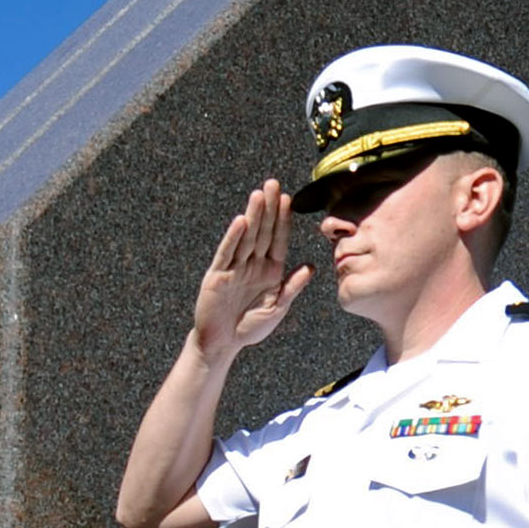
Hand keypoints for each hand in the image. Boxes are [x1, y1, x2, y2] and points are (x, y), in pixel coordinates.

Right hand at [192, 180, 313, 352]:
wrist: (222, 344)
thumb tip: (311, 267)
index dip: (283, 219)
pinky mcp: (218, 276)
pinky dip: (234, 237)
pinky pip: (227, 253)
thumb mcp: (277, 309)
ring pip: (246, 237)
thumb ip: (292, 288)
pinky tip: (241, 221)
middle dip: (268, 208)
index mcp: (270, 271)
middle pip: (263, 231)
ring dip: (252, 215)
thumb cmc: (250, 328)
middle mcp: (253, 265)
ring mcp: (235, 268)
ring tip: (258, 195)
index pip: (278, 239)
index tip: (288, 198)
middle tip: (273, 183)